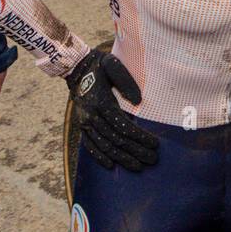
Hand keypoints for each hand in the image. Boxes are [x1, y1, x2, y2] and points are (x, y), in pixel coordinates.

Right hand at [65, 50, 158, 171]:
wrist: (76, 69)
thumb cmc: (100, 66)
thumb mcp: (113, 64)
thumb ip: (126, 81)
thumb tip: (138, 101)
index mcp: (101, 102)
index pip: (123, 125)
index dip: (140, 136)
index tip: (155, 144)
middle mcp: (91, 115)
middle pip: (116, 139)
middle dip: (135, 151)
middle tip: (152, 159)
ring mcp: (85, 123)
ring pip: (104, 146)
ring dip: (122, 158)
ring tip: (138, 167)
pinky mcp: (81, 126)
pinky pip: (89, 145)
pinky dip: (99, 156)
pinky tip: (111, 165)